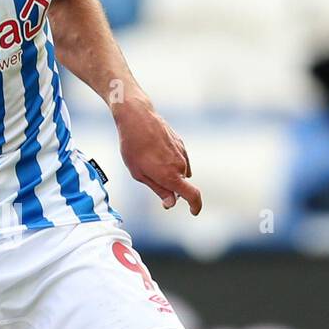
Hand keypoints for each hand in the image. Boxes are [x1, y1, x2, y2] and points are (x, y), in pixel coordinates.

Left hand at [114, 96, 201, 215]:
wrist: (137, 118)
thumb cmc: (133, 147)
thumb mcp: (139, 174)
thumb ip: (158, 189)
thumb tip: (171, 203)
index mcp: (170, 176)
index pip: (192, 195)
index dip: (195, 206)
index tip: (193, 211)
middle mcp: (180, 165)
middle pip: (182, 185)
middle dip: (171, 188)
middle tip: (150, 178)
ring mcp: (182, 153)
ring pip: (180, 172)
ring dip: (170, 174)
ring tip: (149, 162)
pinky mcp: (181, 144)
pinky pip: (180, 160)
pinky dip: (171, 163)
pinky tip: (155, 154)